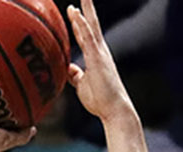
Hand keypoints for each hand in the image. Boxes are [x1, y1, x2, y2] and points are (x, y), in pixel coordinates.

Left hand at [67, 0, 134, 123]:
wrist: (114, 110)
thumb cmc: (100, 100)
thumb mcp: (82, 85)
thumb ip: (76, 75)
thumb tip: (68, 67)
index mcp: (95, 56)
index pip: (85, 34)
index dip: (78, 21)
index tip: (72, 9)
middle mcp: (99, 51)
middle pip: (91, 24)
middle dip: (86, 8)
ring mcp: (99, 54)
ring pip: (90, 27)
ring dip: (84, 11)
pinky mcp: (98, 59)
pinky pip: (89, 38)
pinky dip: (82, 26)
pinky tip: (76, 14)